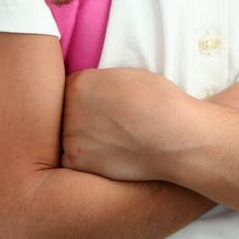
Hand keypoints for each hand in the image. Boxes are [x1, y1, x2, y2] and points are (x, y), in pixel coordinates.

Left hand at [61, 67, 191, 180]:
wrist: (174, 136)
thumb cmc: (159, 102)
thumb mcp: (126, 76)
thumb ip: (101, 83)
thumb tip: (96, 92)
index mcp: (80, 82)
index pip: (68, 90)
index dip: (86, 99)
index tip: (100, 107)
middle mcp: (68, 107)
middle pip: (64, 114)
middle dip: (80, 119)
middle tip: (106, 127)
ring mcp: (69, 135)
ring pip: (68, 138)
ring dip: (82, 142)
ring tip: (111, 143)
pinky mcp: (75, 162)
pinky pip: (72, 161)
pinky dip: (88, 162)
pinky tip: (109, 158)